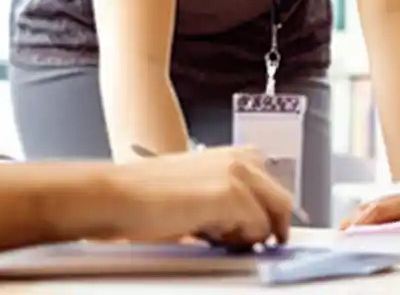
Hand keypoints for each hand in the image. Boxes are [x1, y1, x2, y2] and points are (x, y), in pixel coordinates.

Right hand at [90, 146, 294, 246]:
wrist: (117, 197)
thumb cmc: (146, 198)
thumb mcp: (198, 192)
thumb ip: (228, 202)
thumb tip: (251, 227)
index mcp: (233, 155)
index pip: (273, 187)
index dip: (269, 213)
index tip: (265, 231)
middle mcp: (240, 159)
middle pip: (282, 200)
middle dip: (272, 226)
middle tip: (256, 245)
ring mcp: (239, 175)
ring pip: (273, 216)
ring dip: (252, 235)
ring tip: (218, 238)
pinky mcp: (231, 195)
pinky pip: (256, 229)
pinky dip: (240, 241)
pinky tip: (211, 237)